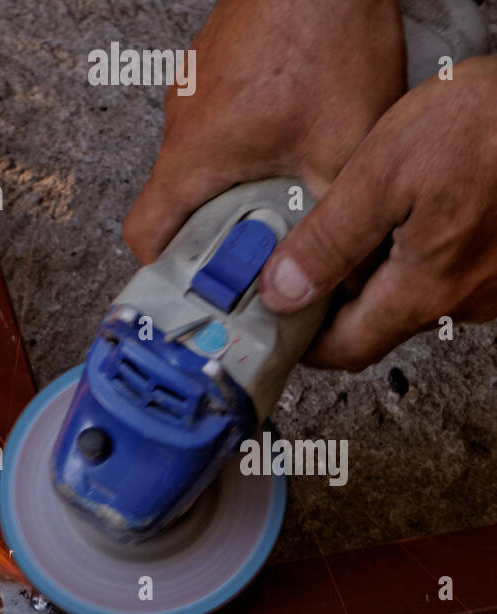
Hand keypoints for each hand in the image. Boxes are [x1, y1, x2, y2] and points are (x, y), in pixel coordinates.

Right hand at [123, 0, 405, 263]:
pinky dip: (244, 137)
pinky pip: (217, 120)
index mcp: (192, 156)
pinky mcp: (213, 65)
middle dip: (213, 229)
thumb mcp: (342, 144)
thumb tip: (345, 268)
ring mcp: (192, 90)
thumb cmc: (322, 27)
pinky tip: (287, 126)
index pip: (144, 237)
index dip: (163, 270)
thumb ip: (336, 216)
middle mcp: (180, 123)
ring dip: (232, 180)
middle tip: (256, 239)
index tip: (195, 284)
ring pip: (199, 160)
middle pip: (175, 203)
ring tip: (281, 176)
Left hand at [260, 55, 496, 369]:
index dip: (307, 345)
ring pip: (417, 299)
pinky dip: (424, 255)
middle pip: (380, 327)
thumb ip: (327, 242)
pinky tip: (417, 212)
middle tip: (308, 266)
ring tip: (364, 227)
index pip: (347, 351)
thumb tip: (281, 295)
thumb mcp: (382, 173)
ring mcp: (496, 283)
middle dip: (341, 304)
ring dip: (385, 276)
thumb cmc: (486, 120)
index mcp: (424, 291)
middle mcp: (465, 301)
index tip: (281, 323)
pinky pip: (454, 273)